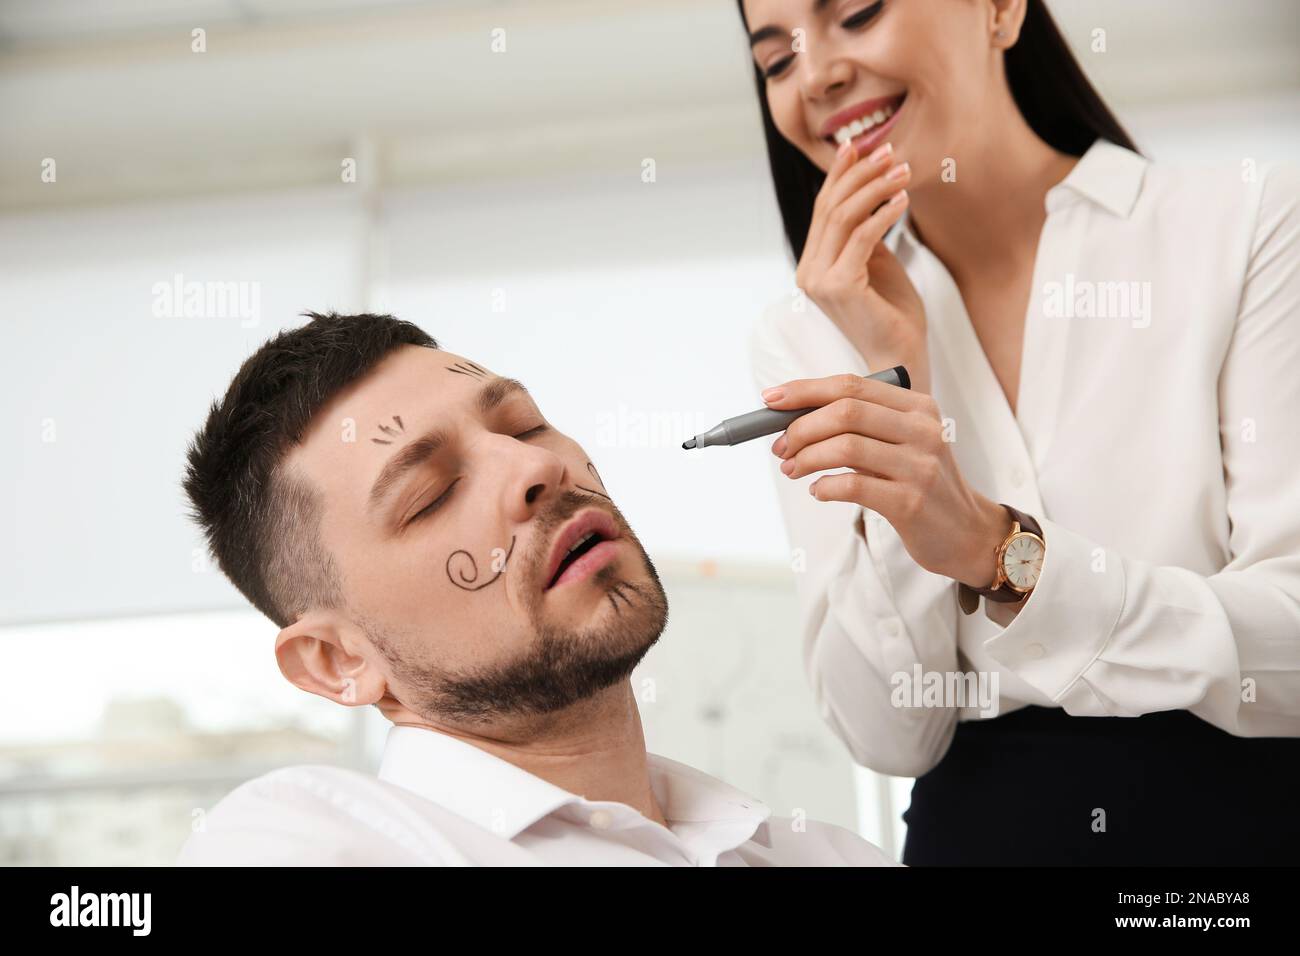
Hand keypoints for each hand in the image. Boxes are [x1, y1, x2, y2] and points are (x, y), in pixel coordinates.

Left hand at [764, 373, 1012, 586]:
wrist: (967, 533)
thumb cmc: (921, 485)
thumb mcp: (901, 444)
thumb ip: (860, 426)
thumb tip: (793, 418)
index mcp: (917, 408)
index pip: (851, 386)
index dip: (805, 390)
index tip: (770, 400)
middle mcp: (922, 431)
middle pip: (845, 412)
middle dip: (801, 428)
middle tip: (780, 447)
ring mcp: (919, 466)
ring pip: (845, 446)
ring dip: (806, 458)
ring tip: (792, 469)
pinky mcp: (911, 503)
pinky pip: (853, 486)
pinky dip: (824, 487)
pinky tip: (818, 491)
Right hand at [797, 142, 929, 390]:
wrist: (900, 357)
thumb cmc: (893, 315)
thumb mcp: (879, 265)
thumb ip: (866, 235)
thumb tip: (871, 194)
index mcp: (814, 266)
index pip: (823, 210)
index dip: (839, 175)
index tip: (857, 146)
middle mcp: (809, 272)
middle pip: (830, 207)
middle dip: (860, 173)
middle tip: (889, 151)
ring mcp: (820, 280)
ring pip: (844, 217)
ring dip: (876, 187)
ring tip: (904, 170)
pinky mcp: (839, 287)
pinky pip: (862, 237)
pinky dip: (884, 213)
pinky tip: (903, 200)